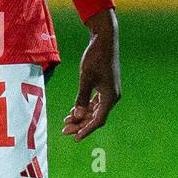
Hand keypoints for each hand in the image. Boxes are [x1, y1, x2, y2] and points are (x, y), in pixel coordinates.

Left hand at [62, 7, 120, 140]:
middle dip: (80, 124)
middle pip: (96, 117)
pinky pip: (95, 102)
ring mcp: (109, 92)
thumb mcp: (85, 78)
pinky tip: (73, 112)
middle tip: (65, 131)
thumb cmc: (95, 57)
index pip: (98, 120)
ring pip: (95, 110)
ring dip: (81, 116)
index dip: (86, 130)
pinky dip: (85, 107)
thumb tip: (78, 115)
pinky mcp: (105, 86)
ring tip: (66, 122)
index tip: (75, 138)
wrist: (104, 40)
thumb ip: (82, 98)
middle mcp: (112, 97)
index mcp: (110, 97)